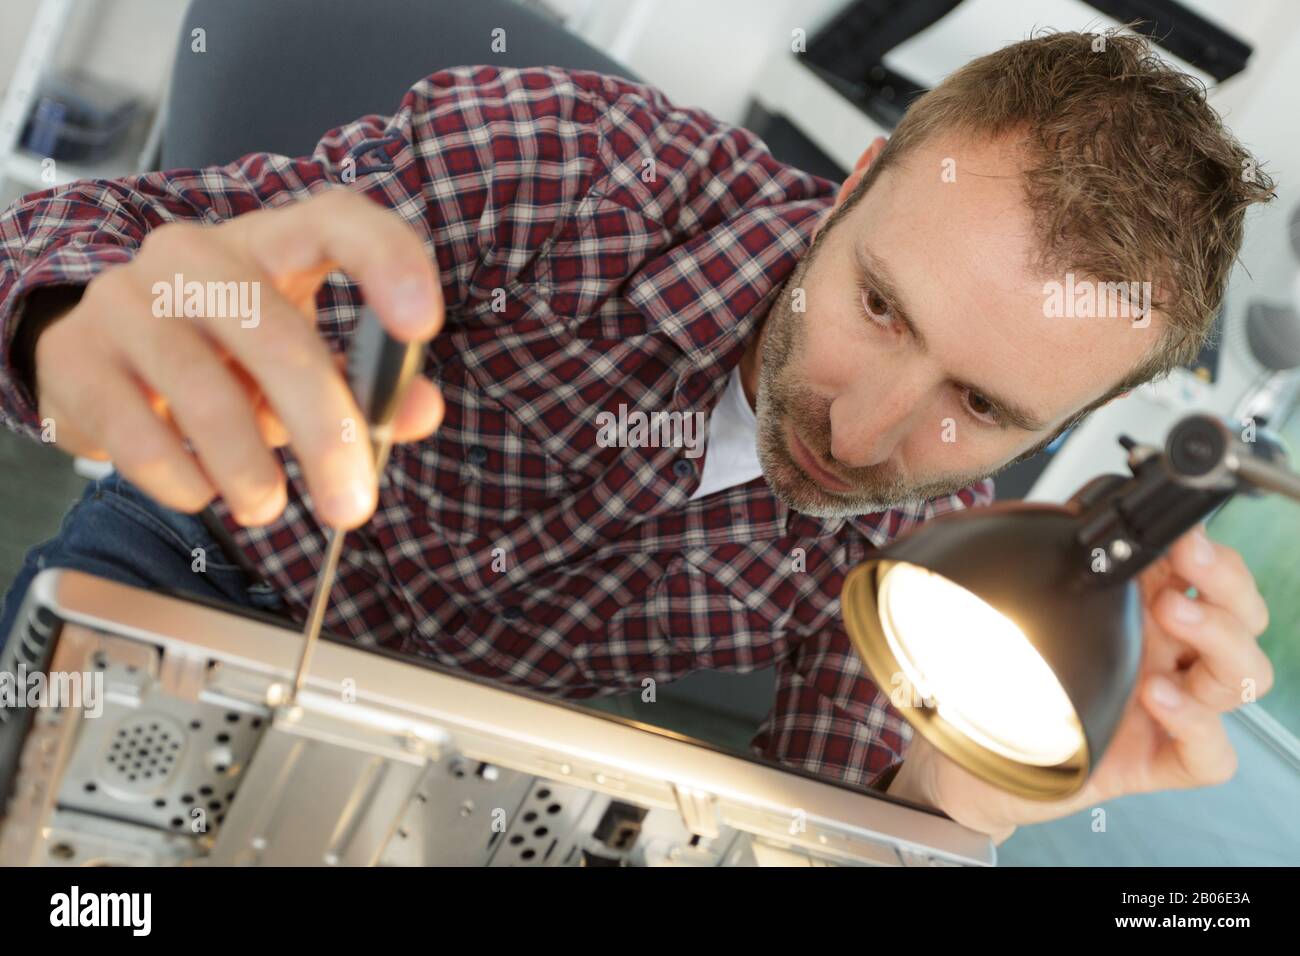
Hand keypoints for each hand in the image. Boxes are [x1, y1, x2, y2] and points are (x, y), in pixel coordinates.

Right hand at [32, 189, 444, 528]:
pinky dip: (180, 476)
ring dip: (248, 469)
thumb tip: (421, 410)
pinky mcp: (74, 353)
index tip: (422, 327)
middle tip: (351, 507)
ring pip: (205, 389)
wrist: (105, 359)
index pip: (335, 221)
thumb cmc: (228, 358)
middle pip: (276, 334)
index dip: (386, 262)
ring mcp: (127, 298)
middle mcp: (195, 256)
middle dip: (324, 433)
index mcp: (271, 243)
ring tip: (267, 507)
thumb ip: (369, 385)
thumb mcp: (305, 364)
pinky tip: (199, 491)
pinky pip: (135, 427)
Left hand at [891, 524, 1272, 840]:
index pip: (1208, 577)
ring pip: (1242, 677)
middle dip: (1227, 584)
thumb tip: (1062, 515)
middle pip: (1242, 618)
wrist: (969, 759)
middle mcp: (1161, 656)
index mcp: (1138, 612)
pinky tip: (1156, 698)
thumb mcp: (1020, 606)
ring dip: (1220, 639)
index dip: (1209, 554)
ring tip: (1171, 617)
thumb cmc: (999, 677)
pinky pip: (1212, 755)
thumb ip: (1048, 564)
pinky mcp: (1153, 762)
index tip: (1182, 536)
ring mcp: (1164, 710)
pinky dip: (1197, 724)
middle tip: (1187, 565)